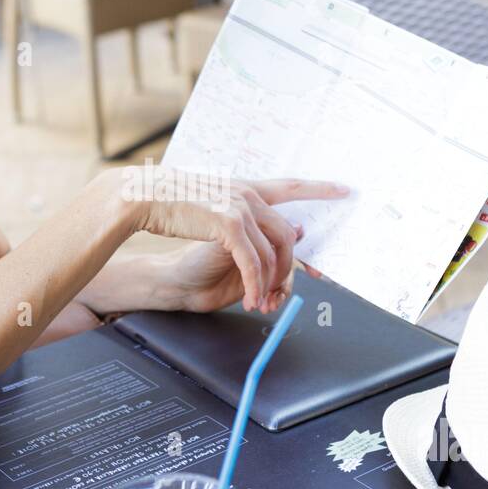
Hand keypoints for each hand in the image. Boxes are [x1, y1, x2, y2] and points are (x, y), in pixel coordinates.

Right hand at [129, 169, 348, 311]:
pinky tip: (252, 298)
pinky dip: (256, 284)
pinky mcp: (229, 223)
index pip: (292, 186)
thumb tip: (266, 230)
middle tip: (281, 292)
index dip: (320, 188)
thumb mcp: (211, 205)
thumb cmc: (170, 204)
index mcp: (246, 188)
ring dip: (269, 283)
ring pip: (272, 253)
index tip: (344, 190)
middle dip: (290, 269)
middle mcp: (248, 194)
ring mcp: (240, 206)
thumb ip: (240, 217)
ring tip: (260, 302)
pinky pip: (254, 262)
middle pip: (286, 236)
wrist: (143, 197)